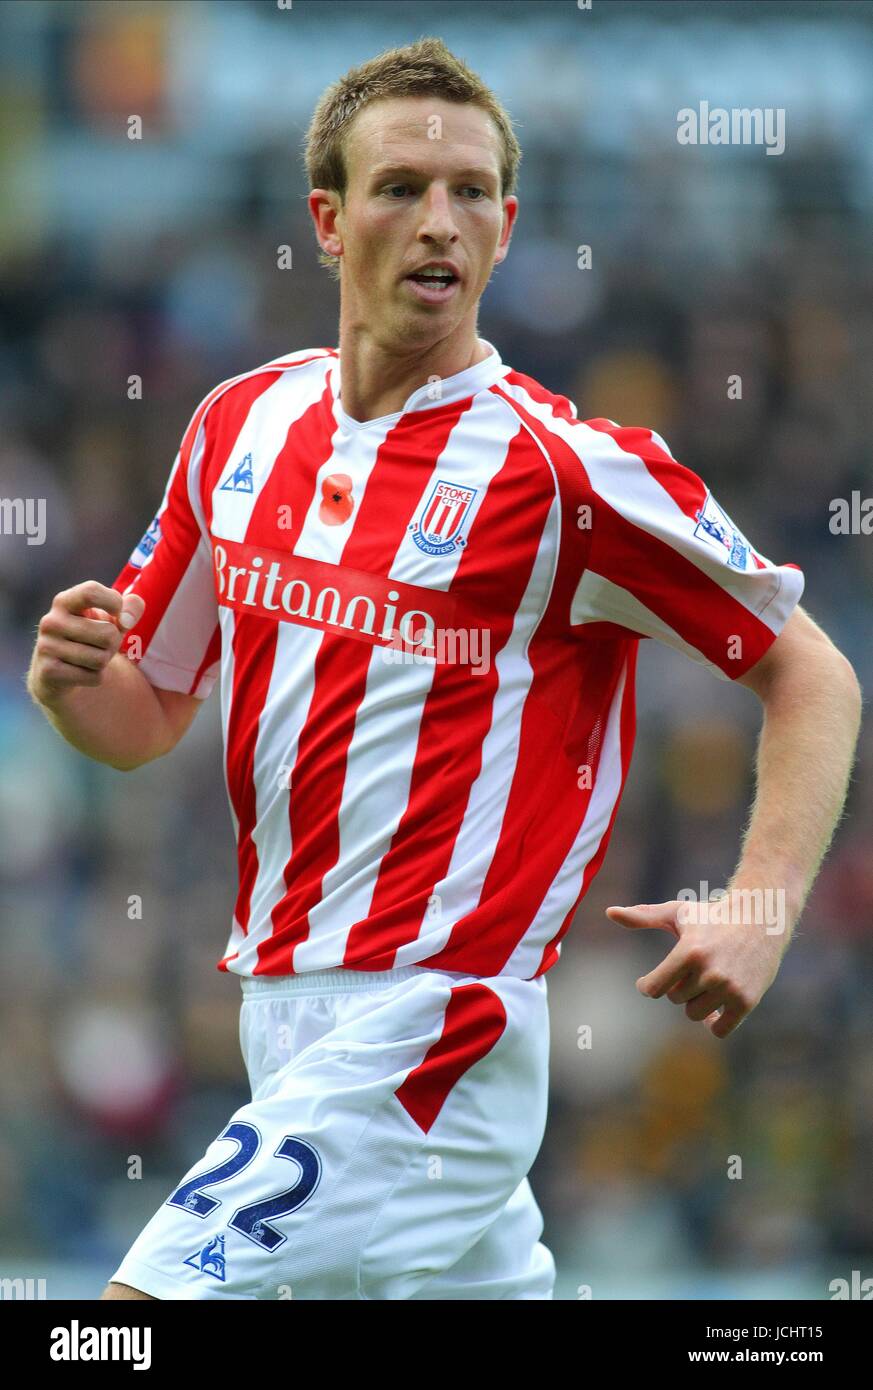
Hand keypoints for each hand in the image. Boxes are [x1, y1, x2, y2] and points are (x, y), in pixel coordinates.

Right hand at [28, 580, 144, 703]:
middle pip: (107, 633)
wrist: (57, 672)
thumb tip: (128, 619)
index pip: (91, 592)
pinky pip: (94, 677)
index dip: (114, 603)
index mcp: (65, 601)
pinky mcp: (48, 671)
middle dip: (114, 643)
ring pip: (101, 658)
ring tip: (90, 657)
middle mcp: (51, 621)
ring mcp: (46, 646)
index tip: (118, 614)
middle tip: (101, 645)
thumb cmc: (91, 636)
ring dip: (104, 661)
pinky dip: (96, 677)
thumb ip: (130, 608)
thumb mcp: (111, 618)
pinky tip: (81, 672)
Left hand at [605, 897, 788, 1038]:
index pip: (653, 988)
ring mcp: (729, 988)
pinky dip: (715, 1024)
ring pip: (695, 1014)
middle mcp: (709, 971)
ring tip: (708, 981)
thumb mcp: (678, 913)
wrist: (762, 919)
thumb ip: (642, 915)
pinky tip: (715, 1010)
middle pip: (676, 999)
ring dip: (697, 1002)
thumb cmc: (712, 916)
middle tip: (694, 969)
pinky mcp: (747, 1001)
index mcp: (688, 952)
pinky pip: (720, 1030)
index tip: (647, 982)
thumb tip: (608, 912)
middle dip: (680, 987)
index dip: (647, 986)